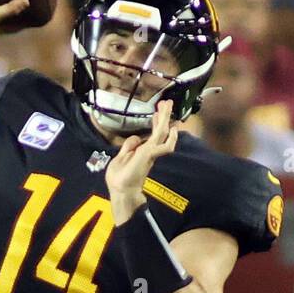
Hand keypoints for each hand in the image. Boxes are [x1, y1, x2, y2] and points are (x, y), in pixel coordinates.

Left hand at [105, 99, 178, 222]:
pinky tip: (174, 129)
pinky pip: (165, 146)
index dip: (155, 123)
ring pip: (162, 132)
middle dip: (163, 116)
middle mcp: (149, 151)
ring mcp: (151, 153)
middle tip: (166, 102)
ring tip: (168, 104)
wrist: (121, 190)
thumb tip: (135, 138)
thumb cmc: (119, 178)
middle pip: (159, 131)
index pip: (151, 134)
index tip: (156, 112)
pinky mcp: (151, 155)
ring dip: (165, 118)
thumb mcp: (120, 157)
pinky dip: (171, 139)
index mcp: (142, 151)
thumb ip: (128, 147)